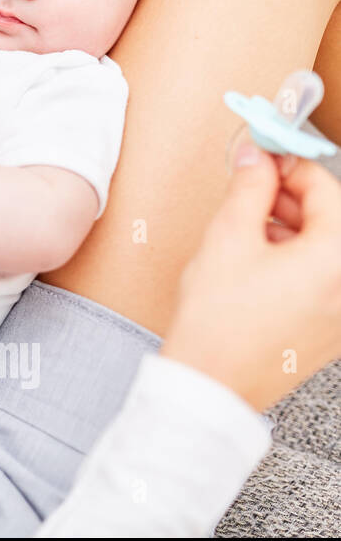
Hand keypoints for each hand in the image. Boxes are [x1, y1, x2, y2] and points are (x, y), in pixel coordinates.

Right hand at [162, 136, 340, 410]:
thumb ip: (248, 188)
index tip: (260, 156)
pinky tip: (254, 262)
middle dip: (288, 198)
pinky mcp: (331, 327)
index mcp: (336, 256)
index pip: (324, 187)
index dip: (288, 165)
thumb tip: (256, 157)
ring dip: (289, 227)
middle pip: (329, 218)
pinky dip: (294, 259)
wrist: (211, 384)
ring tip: (244, 230)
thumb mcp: (228, 238)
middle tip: (247, 189)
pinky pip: (322, 277)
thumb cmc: (218, 319)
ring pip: (324, 247)